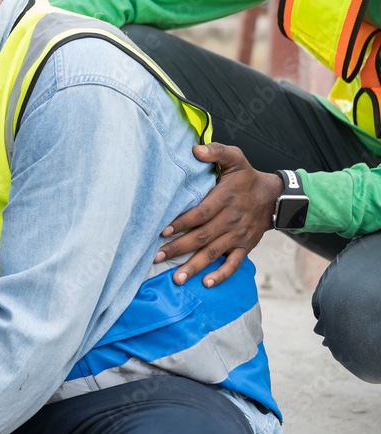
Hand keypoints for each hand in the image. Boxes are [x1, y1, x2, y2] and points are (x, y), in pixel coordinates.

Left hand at [155, 142, 282, 287]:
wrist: (276, 197)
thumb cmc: (248, 178)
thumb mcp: (235, 158)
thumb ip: (216, 152)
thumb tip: (195, 149)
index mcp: (225, 199)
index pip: (200, 213)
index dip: (181, 223)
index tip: (162, 231)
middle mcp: (231, 220)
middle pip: (202, 237)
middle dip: (178, 249)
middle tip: (157, 258)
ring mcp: (238, 236)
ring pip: (214, 253)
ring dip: (194, 267)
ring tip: (176, 279)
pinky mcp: (245, 247)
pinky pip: (234, 263)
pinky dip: (222, 274)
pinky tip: (207, 284)